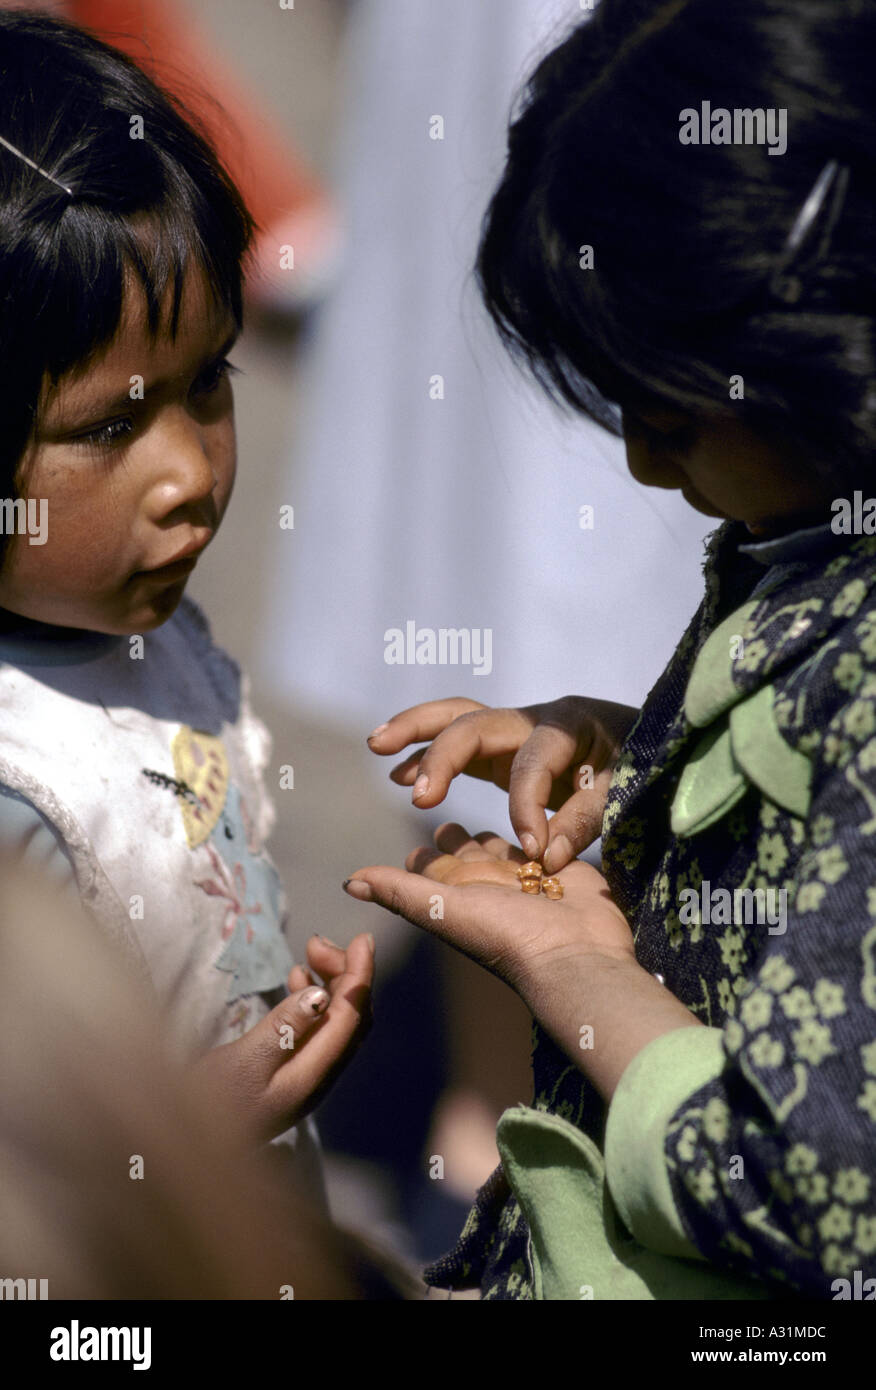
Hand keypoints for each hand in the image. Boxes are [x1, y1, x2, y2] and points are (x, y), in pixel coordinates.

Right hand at [191, 934, 373, 1144]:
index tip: (363, 938)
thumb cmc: (210, 1104)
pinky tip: (297, 981)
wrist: (185, 1146)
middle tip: (316, 943)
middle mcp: (319, 1077)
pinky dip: (314, 999)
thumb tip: (321, 995)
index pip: (352, 1017)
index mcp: (313, 1075)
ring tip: (307, 954)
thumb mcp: (244, 1062)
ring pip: (336, 1021)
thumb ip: (283, 1028)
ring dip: (330, 983)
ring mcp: (307, 1076)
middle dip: (345, 974)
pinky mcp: (291, 1073)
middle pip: (351, 1017)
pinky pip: (318, 1029)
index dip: (361, 974)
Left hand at [344, 822, 635, 993]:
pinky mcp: (560, 866)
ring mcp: (525, 876)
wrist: (578, 953)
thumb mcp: (445, 911)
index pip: (431, 867)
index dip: (421, 858)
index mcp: (456, 894)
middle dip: (456, 838)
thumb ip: (401, 891)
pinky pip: (541, 842)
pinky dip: (534, 831)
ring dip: (492, 836)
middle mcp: (488, 885)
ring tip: (481, 825)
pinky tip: (532, 820)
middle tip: (444, 823)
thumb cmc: (507, 936)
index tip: (413, 848)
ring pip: (503, 847)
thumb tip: (349, 881)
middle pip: (467, 854)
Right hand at [367, 695, 639, 872]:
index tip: (531, 851)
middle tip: (414, 790)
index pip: (532, 766)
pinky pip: (461, 742)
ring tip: (377, 747)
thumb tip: (543, 856)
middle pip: (475, 721)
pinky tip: (401, 773)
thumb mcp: (626, 792)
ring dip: (416, 732)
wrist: (655, 744)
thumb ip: (585, 820)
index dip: (528, 808)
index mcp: (568, 724)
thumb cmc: (645, 769)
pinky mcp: (508, 746)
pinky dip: (430, 752)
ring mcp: (518, 728)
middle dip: (440, 752)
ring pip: (457, 719)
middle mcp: (535, 718)